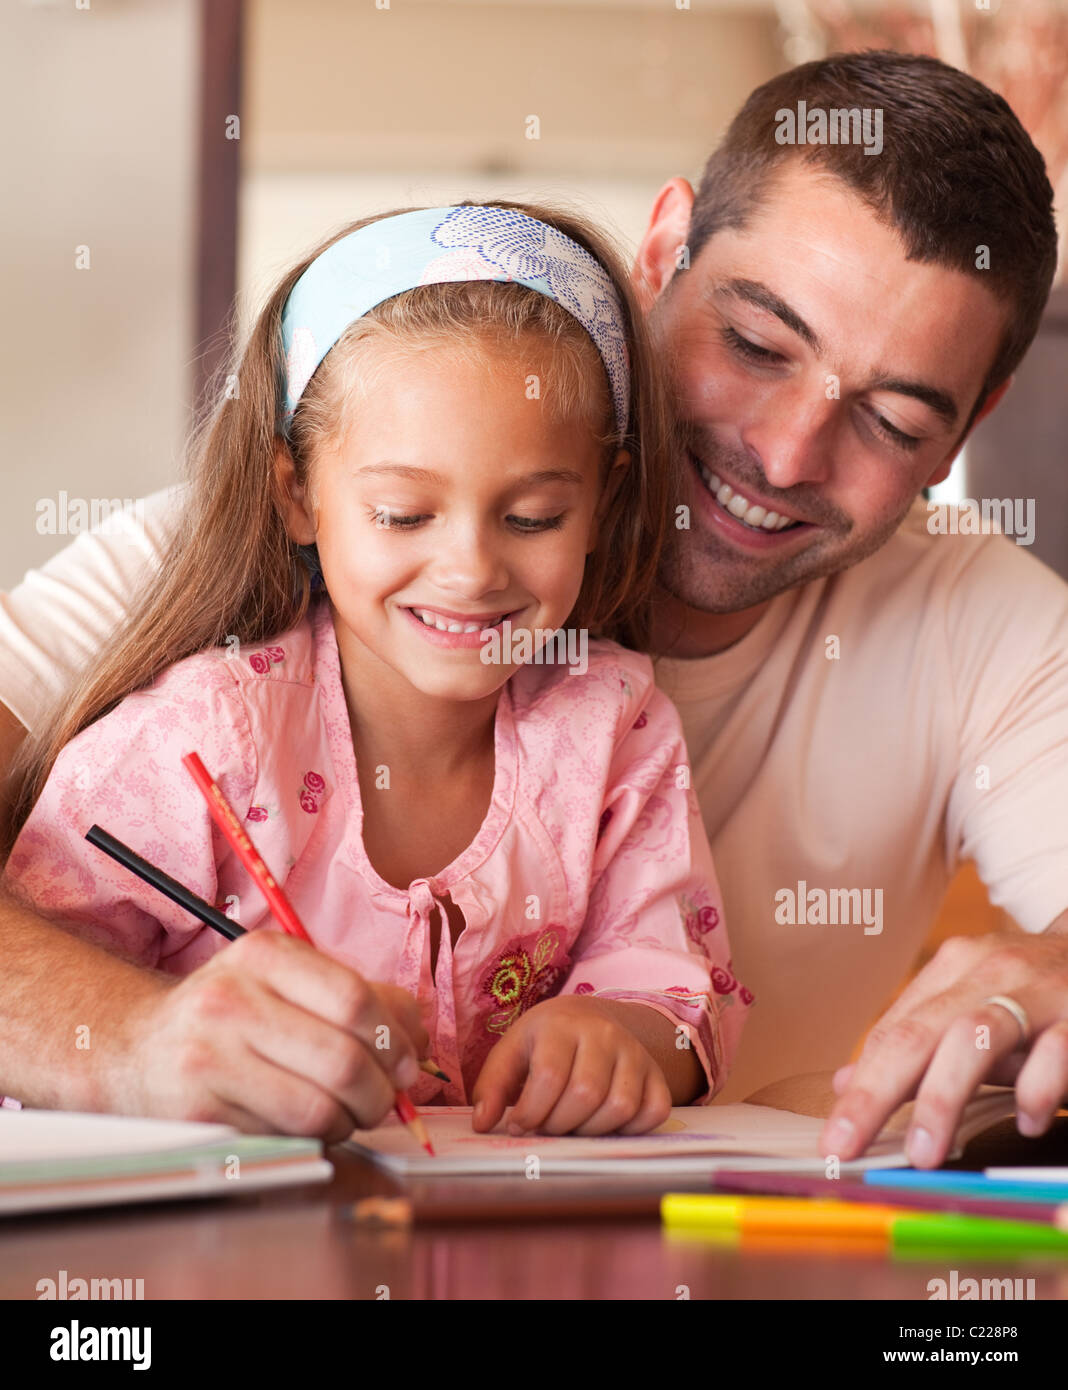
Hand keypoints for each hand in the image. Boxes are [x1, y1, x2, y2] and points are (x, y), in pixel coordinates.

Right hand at [118, 931, 428, 1141]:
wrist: (137, 1049)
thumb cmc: (231, 1015)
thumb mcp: (286, 979)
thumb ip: (359, 996)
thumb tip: (419, 1035)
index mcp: (265, 955)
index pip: (356, 999)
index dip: (396, 1040)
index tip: (408, 1062)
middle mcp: (232, 999)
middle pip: (344, 1059)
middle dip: (381, 1091)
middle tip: (385, 1099)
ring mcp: (210, 1056)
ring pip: (319, 1106)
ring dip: (351, 1121)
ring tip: (349, 1113)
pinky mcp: (199, 1110)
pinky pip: (285, 1135)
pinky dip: (315, 1138)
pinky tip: (310, 1123)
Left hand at [470, 995, 672, 1136]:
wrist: (588, 1018)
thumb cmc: (544, 1040)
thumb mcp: (511, 1052)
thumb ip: (491, 1086)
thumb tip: (483, 1124)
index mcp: (562, 1024)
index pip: (550, 1075)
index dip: (531, 1111)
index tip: (518, 1125)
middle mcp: (604, 1034)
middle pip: (586, 1093)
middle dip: (559, 1124)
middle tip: (546, 1127)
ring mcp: (635, 1053)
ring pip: (620, 1106)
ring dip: (590, 1131)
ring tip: (571, 1126)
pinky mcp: (656, 1074)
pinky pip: (653, 1111)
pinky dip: (630, 1129)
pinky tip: (604, 1124)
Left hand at [820, 917, 1067, 1167]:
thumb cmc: (1037, 993)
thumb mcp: (974, 1007)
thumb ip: (918, 1042)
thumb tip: (847, 1083)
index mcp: (954, 969)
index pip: (893, 1032)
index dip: (859, 1087)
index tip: (835, 1138)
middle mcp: (988, 972)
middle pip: (918, 1034)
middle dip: (876, 1094)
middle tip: (849, 1144)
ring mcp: (1037, 990)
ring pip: (974, 1039)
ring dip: (942, 1097)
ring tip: (923, 1152)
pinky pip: (1054, 1052)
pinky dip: (1037, 1090)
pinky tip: (1027, 1121)